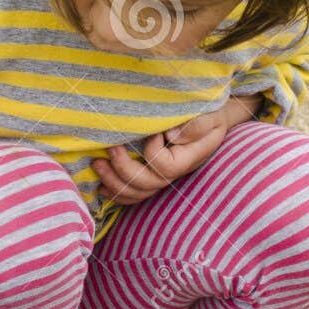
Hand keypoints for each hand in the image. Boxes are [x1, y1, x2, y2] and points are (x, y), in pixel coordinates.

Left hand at [93, 94, 260, 206]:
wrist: (211, 119)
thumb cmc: (210, 114)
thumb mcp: (210, 115)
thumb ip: (196, 125)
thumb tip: (170, 135)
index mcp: (186, 159)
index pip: (164, 166)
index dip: (152, 152)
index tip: (153, 131)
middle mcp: (173, 173)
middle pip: (146, 184)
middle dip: (123, 169)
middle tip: (109, 149)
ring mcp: (161, 177)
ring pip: (137, 193)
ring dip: (114, 182)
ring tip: (97, 164)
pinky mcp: (152, 175)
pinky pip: (134, 193)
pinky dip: (116, 192)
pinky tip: (101, 186)